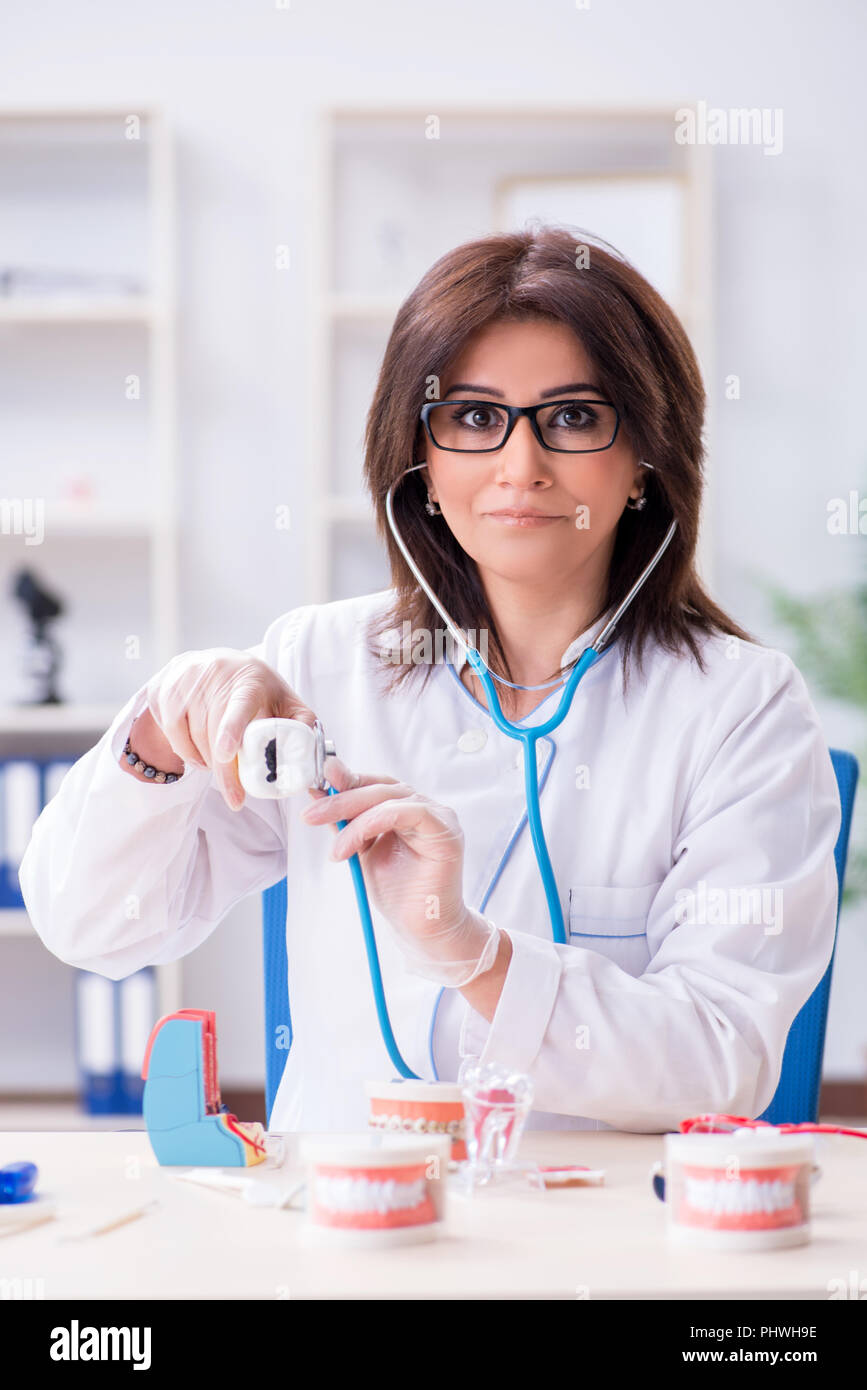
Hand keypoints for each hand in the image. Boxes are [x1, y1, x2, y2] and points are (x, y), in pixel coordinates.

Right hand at [143, 648, 317, 811]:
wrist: (216, 663)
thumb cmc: (257, 690)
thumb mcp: (285, 700)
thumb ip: (301, 724)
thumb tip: (308, 753)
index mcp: (250, 677)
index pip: (239, 704)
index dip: (231, 729)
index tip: (226, 754)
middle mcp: (215, 672)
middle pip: (213, 730)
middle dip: (224, 771)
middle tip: (235, 796)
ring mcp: (186, 679)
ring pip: (192, 735)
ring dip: (207, 762)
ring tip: (221, 767)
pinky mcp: (164, 689)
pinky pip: (172, 733)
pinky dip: (186, 752)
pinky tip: (200, 756)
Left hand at [301, 756, 499, 986]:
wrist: (419, 929)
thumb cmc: (397, 892)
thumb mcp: (360, 850)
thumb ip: (344, 821)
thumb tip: (317, 791)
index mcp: (405, 807)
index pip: (373, 783)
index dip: (345, 781)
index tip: (315, 784)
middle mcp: (423, 806)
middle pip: (379, 788)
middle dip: (341, 799)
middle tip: (311, 814)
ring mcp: (438, 815)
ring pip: (390, 797)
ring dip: (353, 818)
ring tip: (335, 848)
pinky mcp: (446, 831)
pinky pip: (408, 812)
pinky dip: (374, 823)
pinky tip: (352, 845)